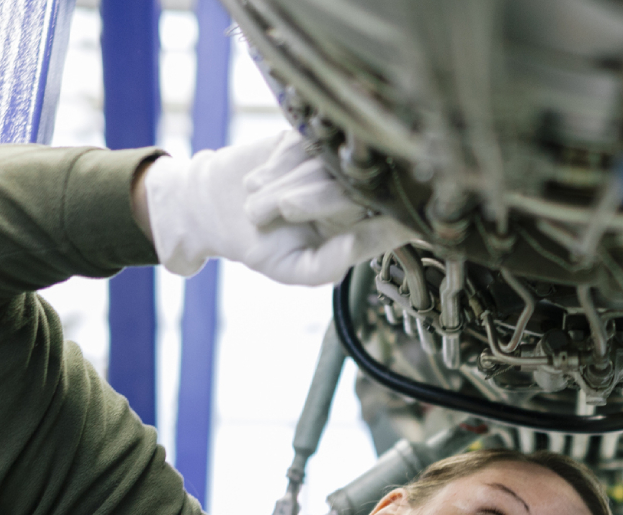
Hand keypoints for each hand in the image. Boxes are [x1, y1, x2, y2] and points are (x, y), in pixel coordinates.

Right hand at [140, 130, 415, 285]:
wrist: (219, 208)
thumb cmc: (263, 245)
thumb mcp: (290, 269)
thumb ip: (324, 267)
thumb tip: (352, 251)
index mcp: (355, 231)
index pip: (387, 226)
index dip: (394, 224)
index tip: (403, 224)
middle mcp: (350, 196)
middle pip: (346, 189)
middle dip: (309, 200)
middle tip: (281, 211)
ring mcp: (329, 165)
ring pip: (320, 165)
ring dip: (282, 185)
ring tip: (259, 206)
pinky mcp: (307, 138)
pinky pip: (299, 144)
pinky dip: (276, 165)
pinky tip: (261, 180)